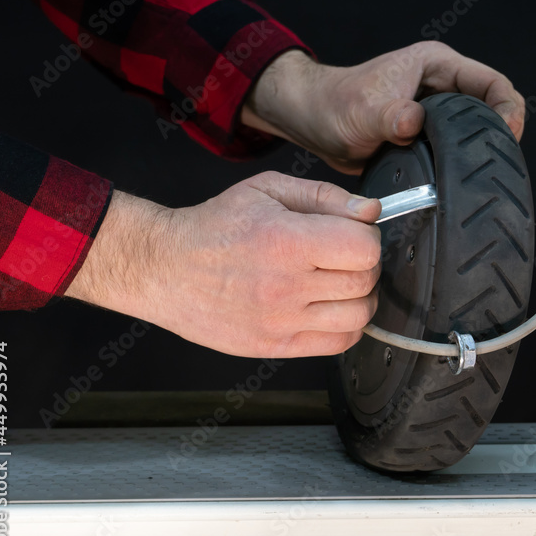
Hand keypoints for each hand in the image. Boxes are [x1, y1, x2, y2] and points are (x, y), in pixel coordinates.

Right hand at [66, 173, 381, 357]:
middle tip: (345, 256)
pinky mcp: (275, 346)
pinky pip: (338, 343)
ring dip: (360, 297)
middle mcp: (285, 285)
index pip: (364, 248)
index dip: (367, 237)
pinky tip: (330, 307)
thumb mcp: (267, 190)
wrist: (164, 269)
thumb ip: (324, 196)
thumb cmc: (216, 226)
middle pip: (365, 282)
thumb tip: (371, 210)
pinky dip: (347, 325)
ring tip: (339, 282)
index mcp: (284, 240)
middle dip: (365, 265)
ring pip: (359, 316)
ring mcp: (281, 320)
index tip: (354, 233)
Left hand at [241, 42, 524, 173]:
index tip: (508, 137)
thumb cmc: (334, 105)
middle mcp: (444, 85)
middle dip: (501, 135)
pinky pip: (459, 148)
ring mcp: (438, 111)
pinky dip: (464, 163)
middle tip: (498, 165)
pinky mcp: (430, 135)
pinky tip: (463, 182)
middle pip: (493, 108)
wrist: (312, 120)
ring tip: (484, 177)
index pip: (493, 82)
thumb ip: (390, 117)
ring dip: (483, 152)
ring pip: (478, 131)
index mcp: (437, 65)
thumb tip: (413, 124)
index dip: (508, 109)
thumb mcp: (363, 110)